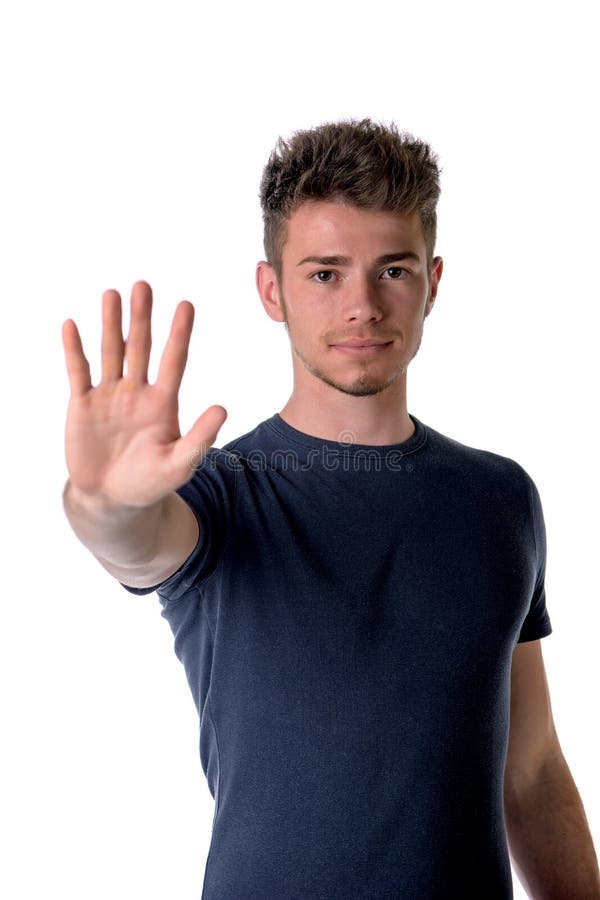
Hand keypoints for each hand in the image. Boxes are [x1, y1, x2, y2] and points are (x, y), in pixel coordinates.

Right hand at [62, 281, 226, 508]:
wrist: (111, 500)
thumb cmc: (150, 482)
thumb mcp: (180, 463)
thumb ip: (200, 436)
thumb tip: (222, 408)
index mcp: (163, 402)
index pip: (174, 361)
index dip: (179, 334)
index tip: (186, 305)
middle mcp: (136, 391)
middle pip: (140, 347)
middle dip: (142, 317)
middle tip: (143, 285)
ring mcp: (108, 396)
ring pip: (110, 352)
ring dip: (109, 324)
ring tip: (111, 294)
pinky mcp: (82, 405)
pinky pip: (78, 372)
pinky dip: (74, 350)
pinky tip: (71, 326)